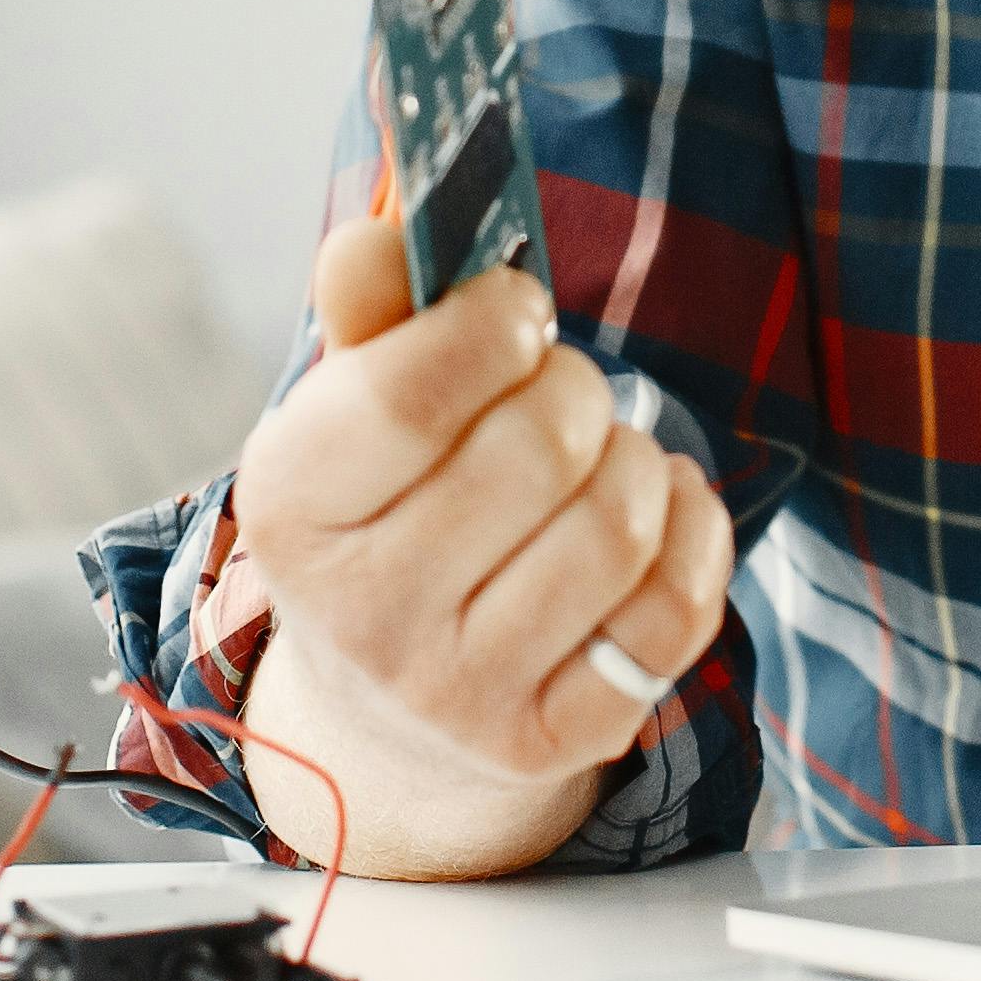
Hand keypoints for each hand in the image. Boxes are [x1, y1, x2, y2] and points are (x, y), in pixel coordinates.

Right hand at [225, 211, 735, 872]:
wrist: (391, 710)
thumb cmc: (389, 512)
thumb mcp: (354, 411)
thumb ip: (373, 310)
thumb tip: (380, 237)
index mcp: (290, 508)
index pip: (410, 392)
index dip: (493, 322)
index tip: (517, 309)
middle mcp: (363, 616)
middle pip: (538, 447)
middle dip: (575, 388)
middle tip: (559, 392)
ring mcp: (458, 695)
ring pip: (616, 527)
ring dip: (636, 462)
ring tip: (599, 461)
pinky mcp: (551, 742)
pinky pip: (676, 613)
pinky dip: (690, 536)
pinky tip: (654, 521)